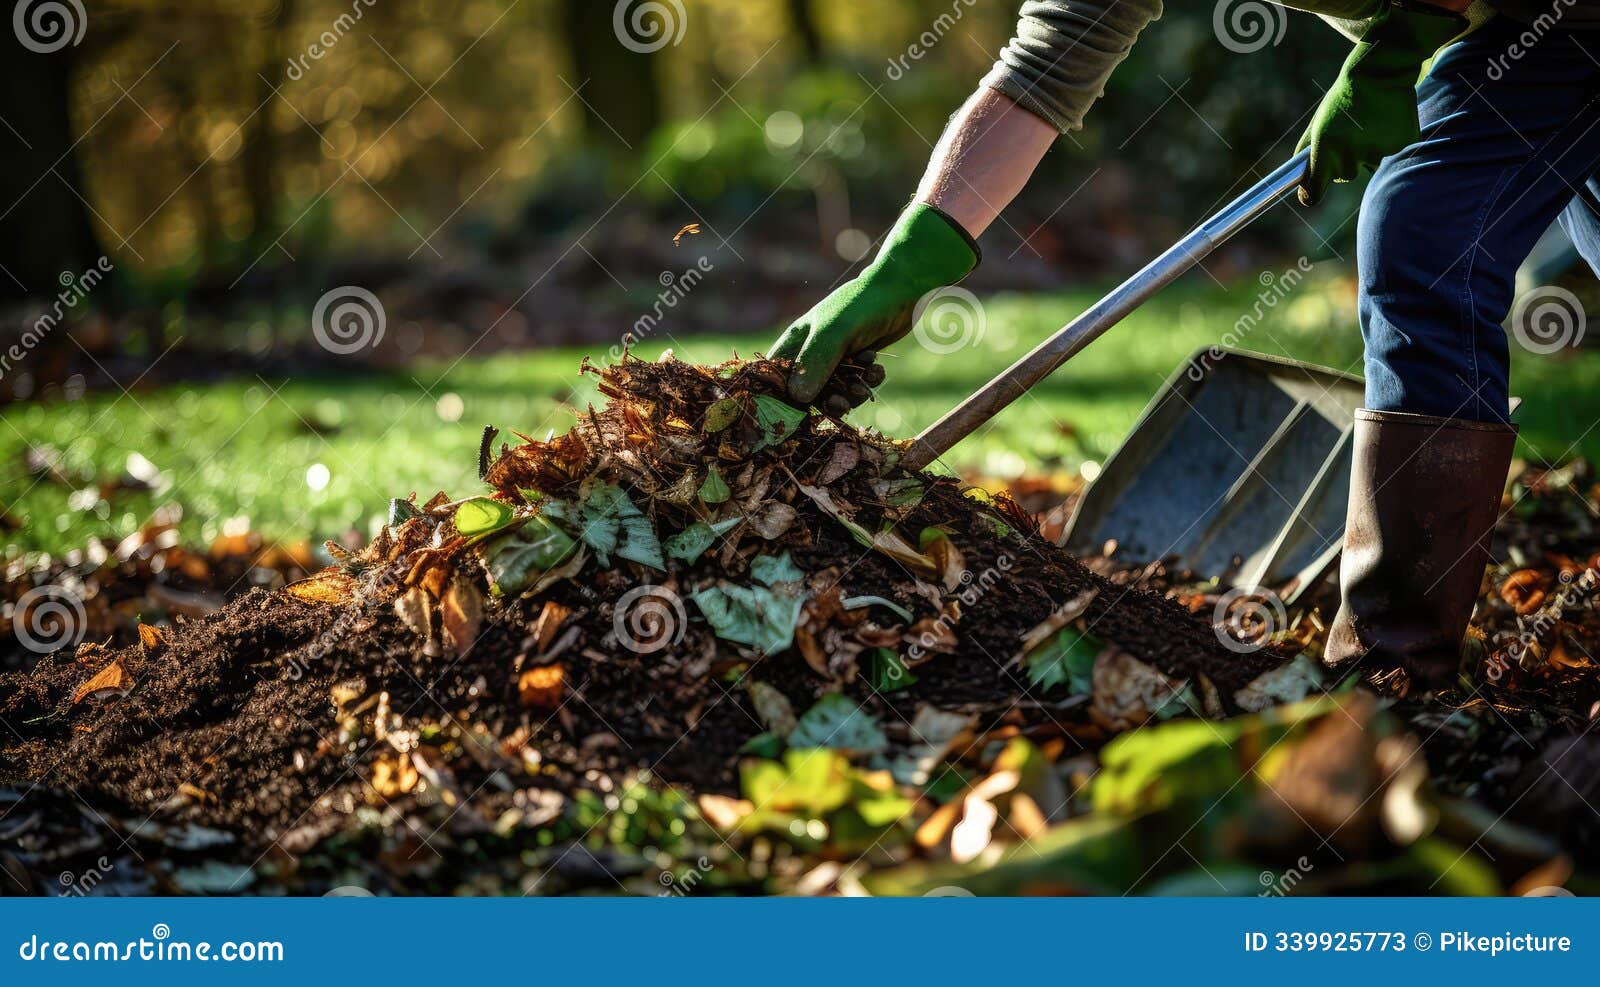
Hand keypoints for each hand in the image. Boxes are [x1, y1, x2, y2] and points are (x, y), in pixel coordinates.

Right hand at [770, 202, 977, 403]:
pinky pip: (853, 385)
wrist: (902, 289)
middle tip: (843, 403)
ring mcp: (833, 356)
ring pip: (833, 391)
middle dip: (825, 399)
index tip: (798, 410)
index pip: (775, 374)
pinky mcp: (855, 361)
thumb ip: (814, 363)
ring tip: (870, 377)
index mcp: (796, 340)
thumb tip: (797, 398)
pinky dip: (866, 383)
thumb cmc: (863, 305)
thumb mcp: (835, 333)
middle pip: (805, 390)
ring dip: (851, 392)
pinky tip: (878, 370)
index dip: (781, 395)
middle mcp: (811, 350)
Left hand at [1296, 6, 1464, 205]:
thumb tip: (1300, 183)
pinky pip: (1392, 152)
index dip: (1311, 194)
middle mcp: (1351, 153)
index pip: (1314, 190)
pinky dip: (1389, 141)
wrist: (1379, 71)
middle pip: (1345, 176)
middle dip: (1346, 161)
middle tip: (1350, 135)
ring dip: (1368, 150)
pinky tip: (1386, 121)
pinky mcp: (1402, 144)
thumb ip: (1307, 152)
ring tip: (1369, 123)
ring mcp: (1378, 150)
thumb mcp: (1318, 123)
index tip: (1309, 195)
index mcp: (1326, 148)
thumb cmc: (1342, 99)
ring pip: (1369, 164)